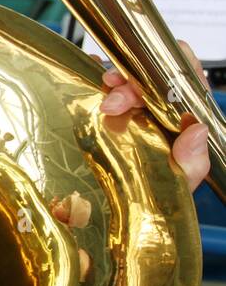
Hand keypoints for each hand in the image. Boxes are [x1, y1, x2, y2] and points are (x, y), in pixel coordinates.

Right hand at [97, 39, 209, 190]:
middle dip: (130, 84)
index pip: (184, 79)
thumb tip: (196, 129)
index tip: (144, 86)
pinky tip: (89, 74)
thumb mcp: (181, 181)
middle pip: (150, 78)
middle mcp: (160, 108)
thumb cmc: (159, 195)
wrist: (128, 213)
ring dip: (114, 78)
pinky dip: (95, 75)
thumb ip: (193, 161)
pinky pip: (104, 86)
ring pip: (126, 79)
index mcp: (183, 118)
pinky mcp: (110, 114)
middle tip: (111, 104)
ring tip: (102, 89)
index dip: (166, 73)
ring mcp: (134, 110)